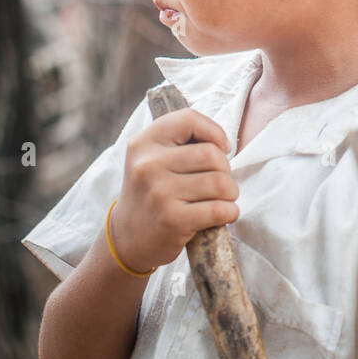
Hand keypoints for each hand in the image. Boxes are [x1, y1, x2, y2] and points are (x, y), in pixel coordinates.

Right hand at [108, 108, 238, 272]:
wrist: (127, 238)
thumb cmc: (152, 193)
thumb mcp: (152, 159)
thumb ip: (181, 142)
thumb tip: (223, 142)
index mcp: (143, 143)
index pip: (189, 119)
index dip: (214, 132)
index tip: (220, 148)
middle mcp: (148, 165)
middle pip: (212, 155)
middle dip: (225, 170)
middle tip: (217, 183)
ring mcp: (159, 193)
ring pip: (221, 183)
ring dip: (230, 193)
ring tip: (220, 199)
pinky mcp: (172, 220)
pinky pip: (220, 210)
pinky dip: (230, 212)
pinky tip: (222, 215)